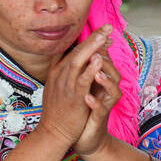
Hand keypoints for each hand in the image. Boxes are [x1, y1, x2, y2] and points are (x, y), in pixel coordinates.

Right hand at [38, 25, 111, 147]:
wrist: (52, 134)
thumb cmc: (58, 113)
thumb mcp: (57, 89)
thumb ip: (65, 74)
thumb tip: (74, 62)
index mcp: (57, 73)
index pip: (73, 51)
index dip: (88, 41)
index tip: (102, 33)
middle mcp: (60, 76)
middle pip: (76, 52)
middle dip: (92, 38)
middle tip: (107, 27)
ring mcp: (65, 86)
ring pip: (78, 61)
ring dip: (92, 47)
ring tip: (104, 35)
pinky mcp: (72, 98)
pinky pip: (81, 80)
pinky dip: (90, 68)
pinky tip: (98, 59)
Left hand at [73, 48, 120, 158]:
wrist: (83, 137)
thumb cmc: (82, 110)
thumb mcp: (80, 86)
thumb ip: (81, 69)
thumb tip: (75, 49)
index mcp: (100, 81)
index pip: (104, 61)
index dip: (102, 47)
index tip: (99, 32)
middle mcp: (106, 91)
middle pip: (112, 71)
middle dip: (106, 59)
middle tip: (100, 47)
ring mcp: (105, 104)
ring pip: (112, 89)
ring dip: (104, 79)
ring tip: (96, 71)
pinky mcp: (100, 119)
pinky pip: (100, 109)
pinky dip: (95, 103)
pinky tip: (87, 97)